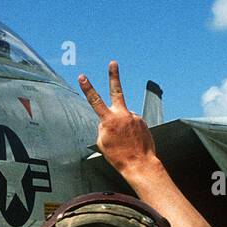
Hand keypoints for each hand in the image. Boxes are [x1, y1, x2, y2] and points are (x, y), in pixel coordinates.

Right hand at [77, 61, 159, 177]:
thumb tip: (107, 122)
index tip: (82, 77)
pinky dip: (131, 131)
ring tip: (125, 141)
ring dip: (123, 127)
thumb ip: (103, 128)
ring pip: (125, 117)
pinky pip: (133, 124)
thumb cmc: (119, 156)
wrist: (140, 164)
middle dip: (114, 76)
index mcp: (109, 120)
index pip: (95, 100)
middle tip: (113, 63)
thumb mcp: (102, 143)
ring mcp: (134, 117)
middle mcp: (123, 115)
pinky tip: (132, 141)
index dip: (87, 88)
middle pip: (116, 91)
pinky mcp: (143, 122)